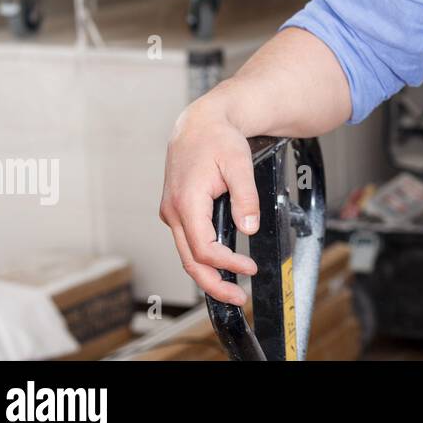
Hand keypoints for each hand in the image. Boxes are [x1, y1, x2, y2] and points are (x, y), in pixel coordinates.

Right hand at [159, 99, 259, 305]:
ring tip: (232, 289)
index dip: (228, 264)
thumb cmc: (217, 139)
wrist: (199, 124)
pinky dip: (202, 259)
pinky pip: (187, 243)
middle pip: (190, 261)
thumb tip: (248, 227)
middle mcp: (173, 212)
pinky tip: (220, 266)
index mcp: (187, 202)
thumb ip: (245, 198)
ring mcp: (172, 213)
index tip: (250, 269)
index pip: (204, 248)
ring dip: (207, 275)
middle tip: (239, 298)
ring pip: (186, 255)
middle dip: (214, 284)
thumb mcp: (239, 164)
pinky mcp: (177, 211)